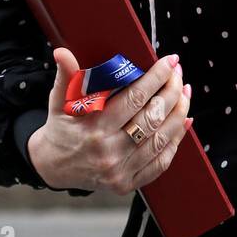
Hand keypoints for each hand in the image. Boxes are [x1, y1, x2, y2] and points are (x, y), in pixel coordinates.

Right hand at [27, 47, 190, 193]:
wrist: (52, 167)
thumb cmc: (60, 130)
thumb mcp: (58, 102)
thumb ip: (66, 77)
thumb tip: (62, 52)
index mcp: (94, 128)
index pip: (135, 98)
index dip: (156, 77)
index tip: (169, 61)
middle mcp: (109, 151)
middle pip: (153, 117)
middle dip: (171, 91)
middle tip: (178, 74)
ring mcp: (120, 170)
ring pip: (162, 139)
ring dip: (179, 113)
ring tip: (184, 93)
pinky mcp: (127, 183)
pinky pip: (160, 162)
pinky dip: (176, 140)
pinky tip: (183, 121)